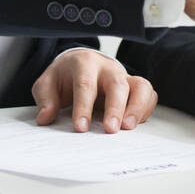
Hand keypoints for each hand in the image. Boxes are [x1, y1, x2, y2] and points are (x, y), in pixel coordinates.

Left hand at [31, 50, 156, 132]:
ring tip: (128, 128)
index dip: (83, 107)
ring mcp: (124, 76)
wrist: (80, 63)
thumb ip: (46, 99)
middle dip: (115, 108)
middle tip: (110, 130)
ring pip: (140, 86)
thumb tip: (45, 118)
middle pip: (117, 84)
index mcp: (84, 63)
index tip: (80, 127)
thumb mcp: (47, 83)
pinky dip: (146, 109)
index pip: (85, 84)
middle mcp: (108, 68)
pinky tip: (135, 123)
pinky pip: (148, 94)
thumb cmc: (65, 76)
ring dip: (137, 107)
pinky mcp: (134, 86)